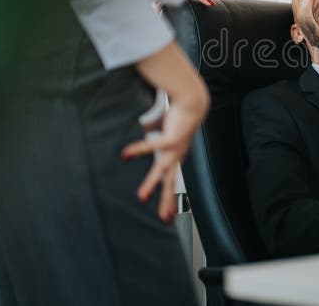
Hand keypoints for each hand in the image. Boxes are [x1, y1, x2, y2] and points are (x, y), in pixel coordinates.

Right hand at [122, 42, 209, 221]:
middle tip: (164, 217)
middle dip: (167, 200)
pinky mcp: (172, 137)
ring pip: (162, 170)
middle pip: (171, 181)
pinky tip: (126, 154)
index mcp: (176, 155)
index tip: (169, 214)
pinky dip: (140, 149)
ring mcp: (175, 148)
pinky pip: (153, 146)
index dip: (169, 197)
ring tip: (141, 196)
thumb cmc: (178, 114)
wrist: (192, 102)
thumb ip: (152, 130)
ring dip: (152, 184)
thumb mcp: (162, 127)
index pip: (172, 180)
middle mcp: (177, 155)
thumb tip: (144, 127)